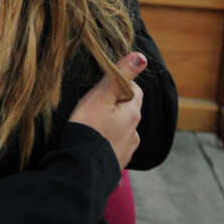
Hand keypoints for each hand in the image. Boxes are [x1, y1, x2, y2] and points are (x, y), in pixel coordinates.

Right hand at [69, 52, 146, 168]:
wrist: (82, 166)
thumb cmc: (88, 126)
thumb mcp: (101, 95)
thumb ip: (120, 75)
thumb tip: (141, 57)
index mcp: (132, 112)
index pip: (134, 90)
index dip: (119, 84)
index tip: (102, 87)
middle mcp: (135, 131)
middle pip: (128, 110)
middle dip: (115, 106)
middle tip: (93, 105)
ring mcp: (127, 148)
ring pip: (123, 130)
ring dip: (112, 126)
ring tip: (92, 126)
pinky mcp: (118, 162)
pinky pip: (115, 146)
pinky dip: (108, 142)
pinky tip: (94, 143)